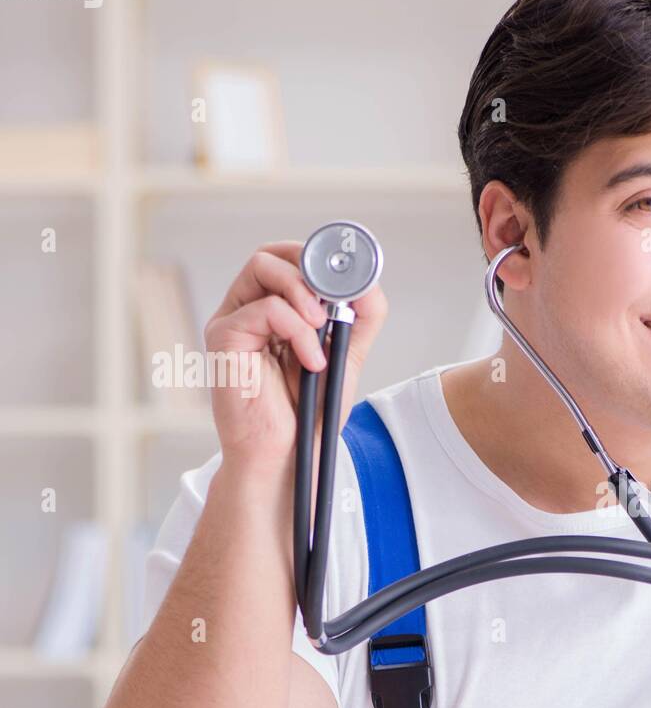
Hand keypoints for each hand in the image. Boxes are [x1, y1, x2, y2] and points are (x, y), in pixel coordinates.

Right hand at [202, 241, 387, 481]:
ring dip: (304, 293)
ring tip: (322, 330)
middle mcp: (247, 309)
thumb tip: (369, 281)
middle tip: (334, 300)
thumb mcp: (346, 355)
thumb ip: (360, 318)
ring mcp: (232, 321)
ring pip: (263, 268)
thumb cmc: (309, 411)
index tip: (348, 278)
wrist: (290, 453)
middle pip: (270, 254)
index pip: (286, 259)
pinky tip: (311, 361)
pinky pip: (263, 308)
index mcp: (272, 310)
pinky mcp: (224, 339)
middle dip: (310, 269)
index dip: (315, 257)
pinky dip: (297, 330)